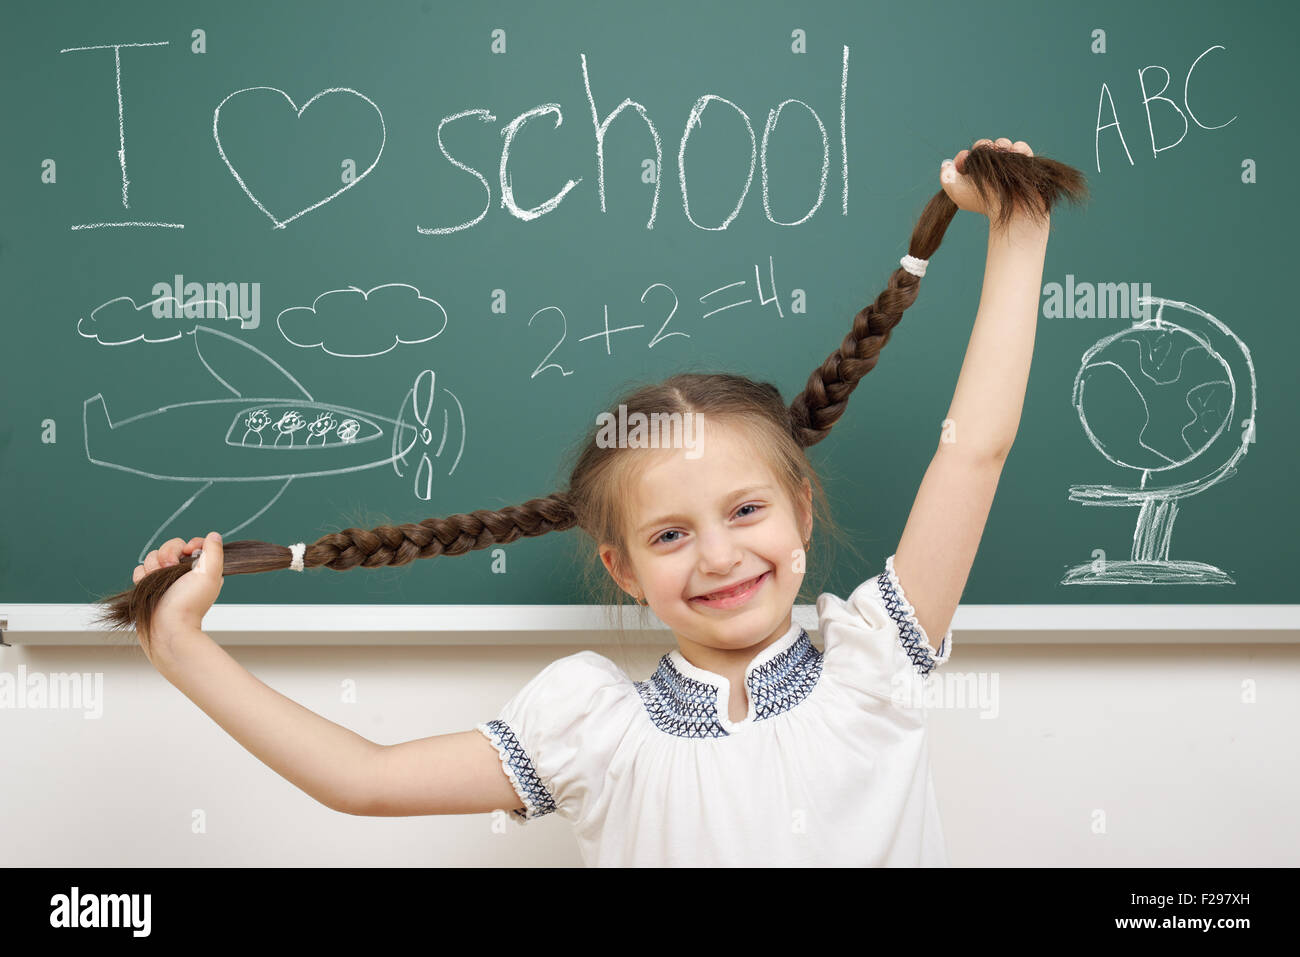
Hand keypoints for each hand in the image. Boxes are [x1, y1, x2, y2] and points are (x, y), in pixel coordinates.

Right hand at [132, 532, 224, 648]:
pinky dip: (142, 575)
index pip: (191, 544)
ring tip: (157, 580)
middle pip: (170, 547)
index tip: (189, 552)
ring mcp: (164, 579)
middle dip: (167, 554)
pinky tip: (147, 584)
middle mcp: (182, 573)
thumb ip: (214, 552)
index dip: (188, 544)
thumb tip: (214, 535)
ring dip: (153, 566)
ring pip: (153, 556)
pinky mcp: (148, 586)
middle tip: (169, 568)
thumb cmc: (189, 605)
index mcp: (200, 569)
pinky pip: (140, 569)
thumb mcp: (210, 575)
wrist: (166, 629)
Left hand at [940, 137, 1036, 221]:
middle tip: (986, 151)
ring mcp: (1008, 169)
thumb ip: (946, 177)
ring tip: (1002, 149)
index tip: (965, 158)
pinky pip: (1021, 149)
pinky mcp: (1025, 166)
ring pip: (1004, 145)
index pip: (967, 158)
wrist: (1011, 209)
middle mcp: (991, 173)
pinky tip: (1015, 151)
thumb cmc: (983, 201)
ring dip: (1002, 143)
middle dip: (984, 145)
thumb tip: (947, 163)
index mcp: (974, 178)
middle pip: (985, 147)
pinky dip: (1018, 147)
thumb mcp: (957, 192)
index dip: (965, 155)